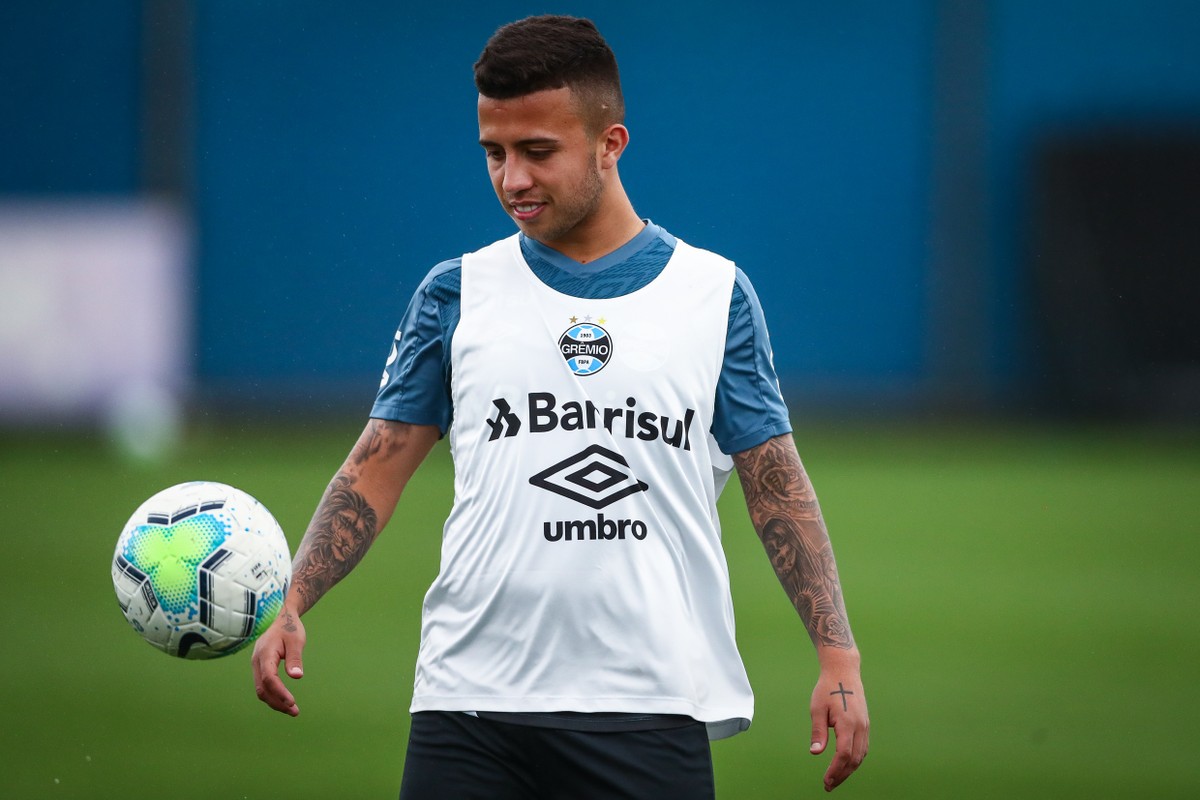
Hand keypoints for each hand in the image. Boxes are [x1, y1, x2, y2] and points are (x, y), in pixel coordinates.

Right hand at [252, 605, 305, 715]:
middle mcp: (257, 662)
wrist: (280, 617)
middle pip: (262, 688)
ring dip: (276, 702)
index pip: (269, 678)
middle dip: (278, 702)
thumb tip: (297, 676)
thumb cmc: (289, 627)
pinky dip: (273, 696)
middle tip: (295, 711)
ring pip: (261, 690)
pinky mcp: (260, 668)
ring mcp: (257, 666)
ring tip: (293, 710)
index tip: (292, 702)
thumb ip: (295, 658)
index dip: (279, 692)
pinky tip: (285, 701)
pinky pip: (263, 686)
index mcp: (265, 654)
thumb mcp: (296, 640)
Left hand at [810, 668, 868, 790]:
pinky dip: (855, 760)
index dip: (835, 770)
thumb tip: (815, 753)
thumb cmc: (827, 689)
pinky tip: (844, 765)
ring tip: (835, 779)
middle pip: (854, 759)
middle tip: (828, 785)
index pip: (843, 754)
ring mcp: (865, 726)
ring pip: (860, 756)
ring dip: (849, 770)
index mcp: (847, 723)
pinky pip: (863, 748)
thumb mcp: (817, 709)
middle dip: (841, 775)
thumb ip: (818, 732)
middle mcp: (860, 727)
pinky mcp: (865, 725)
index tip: (826, 781)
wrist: (844, 672)